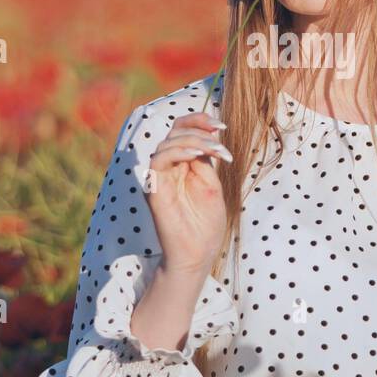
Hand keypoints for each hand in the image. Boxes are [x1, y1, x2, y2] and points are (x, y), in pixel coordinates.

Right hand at [145, 112, 231, 276]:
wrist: (197, 255)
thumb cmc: (205, 225)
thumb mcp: (212, 186)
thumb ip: (206, 161)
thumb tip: (210, 134)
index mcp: (182, 166)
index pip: (182, 131)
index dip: (198, 121)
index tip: (221, 125)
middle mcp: (168, 169)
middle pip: (174, 132)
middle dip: (200, 130)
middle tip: (222, 143)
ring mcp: (159, 179)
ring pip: (167, 143)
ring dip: (194, 141)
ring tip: (215, 152)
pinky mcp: (154, 190)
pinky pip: (158, 160)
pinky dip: (178, 152)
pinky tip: (198, 156)